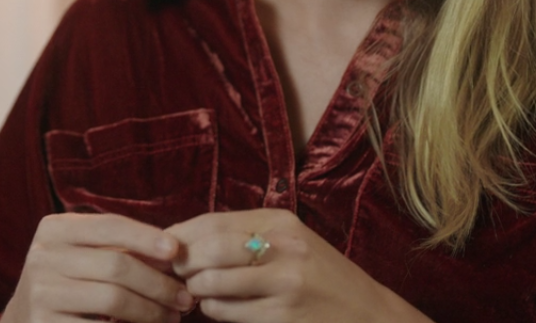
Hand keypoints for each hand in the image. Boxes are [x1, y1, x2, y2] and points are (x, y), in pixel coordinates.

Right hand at [3, 213, 195, 322]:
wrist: (24, 318)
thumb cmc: (68, 281)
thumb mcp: (82, 254)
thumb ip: (117, 248)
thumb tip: (173, 253)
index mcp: (54, 229)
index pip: (109, 225)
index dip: (146, 236)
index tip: (176, 251)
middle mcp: (43, 256)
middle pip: (116, 265)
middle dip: (158, 283)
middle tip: (184, 299)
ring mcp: (42, 293)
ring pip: (112, 298)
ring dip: (150, 310)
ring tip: (171, 317)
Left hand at [166, 209, 430, 322]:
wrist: (369, 314)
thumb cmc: (320, 278)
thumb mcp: (290, 243)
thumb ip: (244, 236)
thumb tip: (183, 238)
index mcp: (279, 221)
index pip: (212, 222)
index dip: (181, 236)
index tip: (167, 250)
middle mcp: (282, 245)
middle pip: (208, 248)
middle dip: (183, 264)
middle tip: (176, 275)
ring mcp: (284, 281)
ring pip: (213, 281)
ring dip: (195, 290)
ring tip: (195, 293)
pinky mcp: (282, 314)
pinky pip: (228, 311)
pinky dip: (213, 310)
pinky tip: (217, 309)